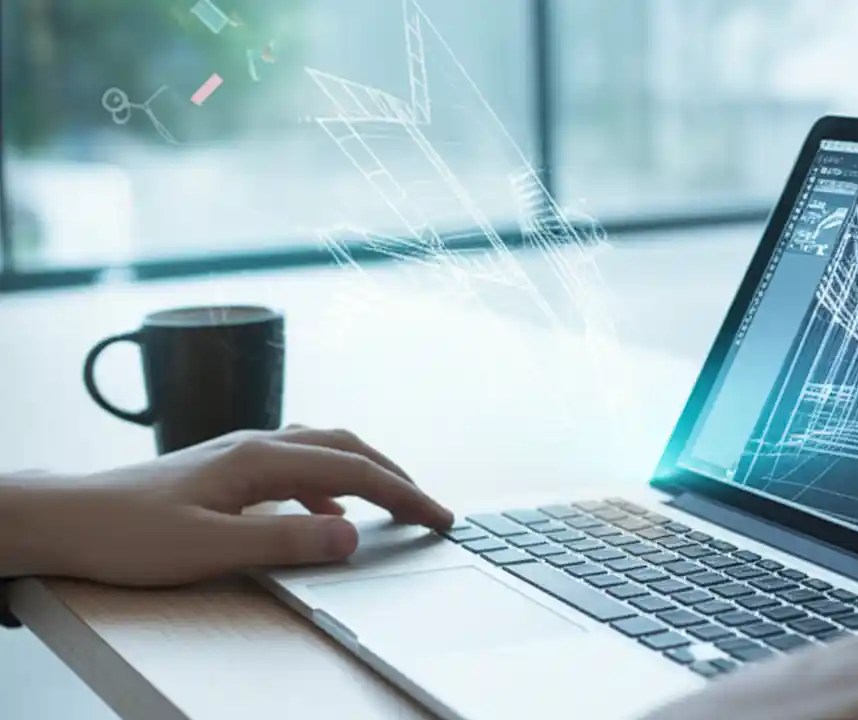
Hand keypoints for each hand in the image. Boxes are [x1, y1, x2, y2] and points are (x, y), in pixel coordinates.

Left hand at [0, 426, 452, 585]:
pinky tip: (326, 514)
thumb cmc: (128, 534)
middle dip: (395, 474)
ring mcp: (241, 451)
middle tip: (429, 507)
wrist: (66, 517)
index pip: (354, 471)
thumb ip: (285, 541)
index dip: (403, 494)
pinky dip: (329, 484)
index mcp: (261, 458)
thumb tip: (353, 535)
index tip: (439, 516)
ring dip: (365, 472)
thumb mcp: (210, 548)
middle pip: (347, 447)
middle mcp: (257, 444)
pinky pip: (297, 464)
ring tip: (392, 501)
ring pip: (323, 449)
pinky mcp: (227, 467)